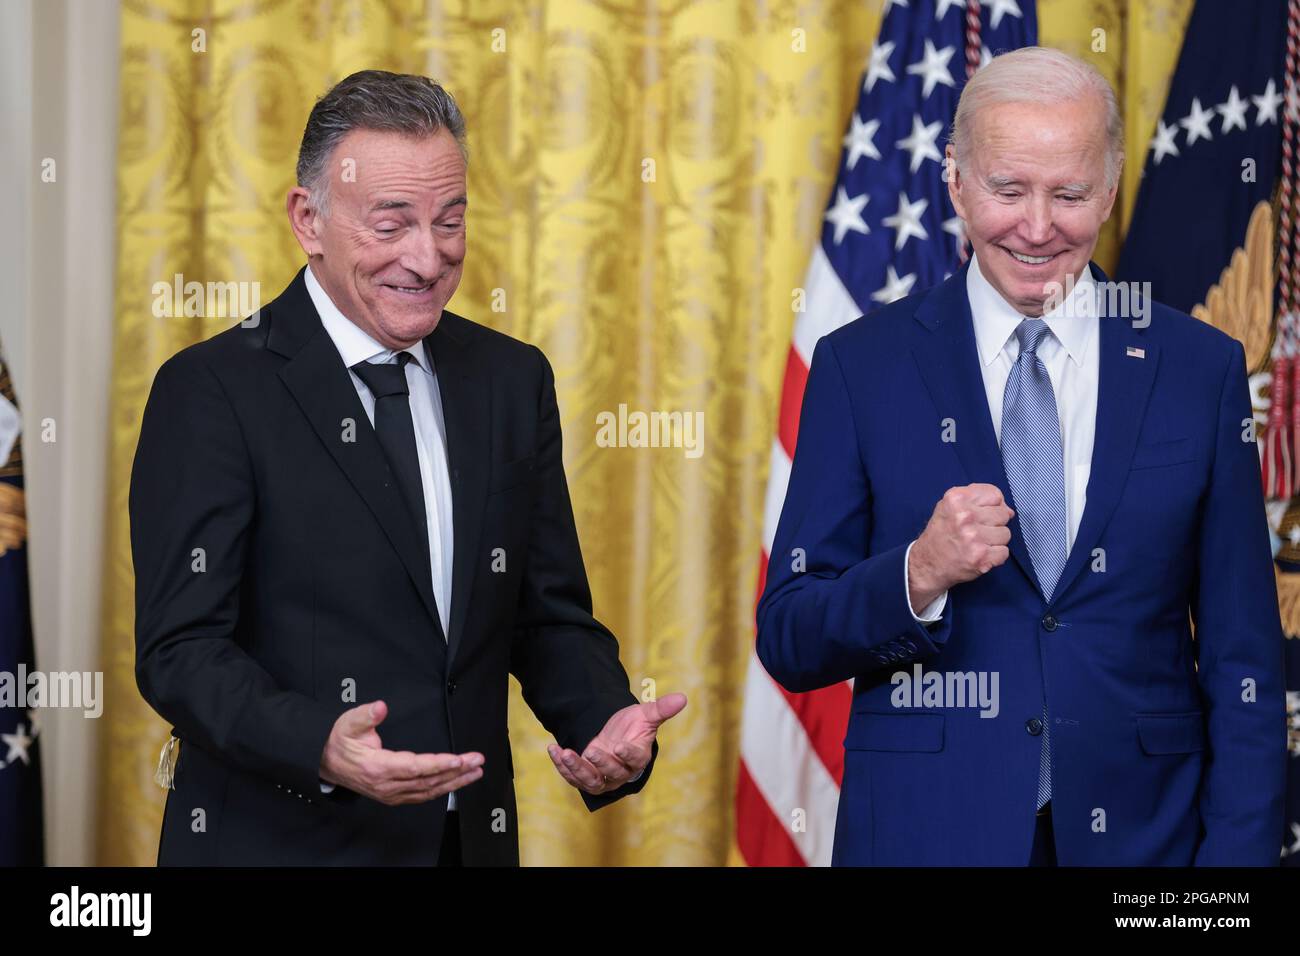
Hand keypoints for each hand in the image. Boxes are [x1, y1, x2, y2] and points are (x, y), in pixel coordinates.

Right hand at [319, 700, 483, 805]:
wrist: (325, 762)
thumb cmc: (339, 741)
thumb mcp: (349, 722)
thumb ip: (366, 715)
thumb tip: (381, 707)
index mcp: (378, 767)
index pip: (415, 768)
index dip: (439, 765)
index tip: (459, 759)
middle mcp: (387, 784)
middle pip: (428, 780)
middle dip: (456, 771)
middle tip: (477, 762)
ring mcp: (391, 793)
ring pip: (428, 791)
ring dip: (454, 782)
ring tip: (475, 772)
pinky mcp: (393, 795)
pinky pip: (422, 795)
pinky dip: (441, 789)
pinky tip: (455, 783)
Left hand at [546, 693, 686, 795]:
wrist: (615, 736)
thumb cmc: (633, 726)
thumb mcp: (645, 714)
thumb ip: (661, 708)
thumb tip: (682, 698)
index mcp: (638, 757)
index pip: (635, 760)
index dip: (628, 755)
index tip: (619, 746)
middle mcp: (621, 772)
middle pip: (612, 773)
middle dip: (600, 762)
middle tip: (590, 750)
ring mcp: (602, 778)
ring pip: (591, 781)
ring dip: (576, 769)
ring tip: (565, 753)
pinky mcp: (586, 778)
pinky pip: (573, 777)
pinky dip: (562, 766)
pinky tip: (554, 749)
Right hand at [909, 483, 1013, 605]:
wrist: (927, 564)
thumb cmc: (941, 533)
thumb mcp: (949, 505)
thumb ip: (977, 499)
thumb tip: (1009, 510)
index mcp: (956, 499)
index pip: (995, 495)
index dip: (991, 505)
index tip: (981, 514)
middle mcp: (965, 516)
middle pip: (1003, 514)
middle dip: (993, 523)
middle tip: (977, 531)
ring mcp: (974, 537)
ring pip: (1006, 533)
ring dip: (995, 541)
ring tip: (978, 543)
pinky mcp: (981, 557)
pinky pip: (1004, 552)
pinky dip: (995, 556)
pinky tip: (980, 555)